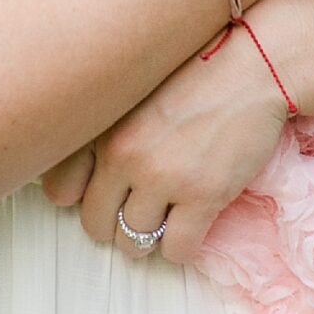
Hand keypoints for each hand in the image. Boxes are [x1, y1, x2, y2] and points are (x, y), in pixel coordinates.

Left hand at [38, 17, 291, 266]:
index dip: (83, 199)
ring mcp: (162, 176)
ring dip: (149, 238)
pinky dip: (181, 247)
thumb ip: (105, 124)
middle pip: (96, 224)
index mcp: (102, 124)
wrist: (255, 63)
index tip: (104, 194)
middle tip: (139, 211)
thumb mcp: (135, 86)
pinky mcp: (202, 195)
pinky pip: (176, 250)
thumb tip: (77, 173)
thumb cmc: (197, 71)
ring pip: (134, 242)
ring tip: (167, 219)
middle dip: (115, 225)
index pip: (59, 190)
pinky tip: (192, 224)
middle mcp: (122, 153)